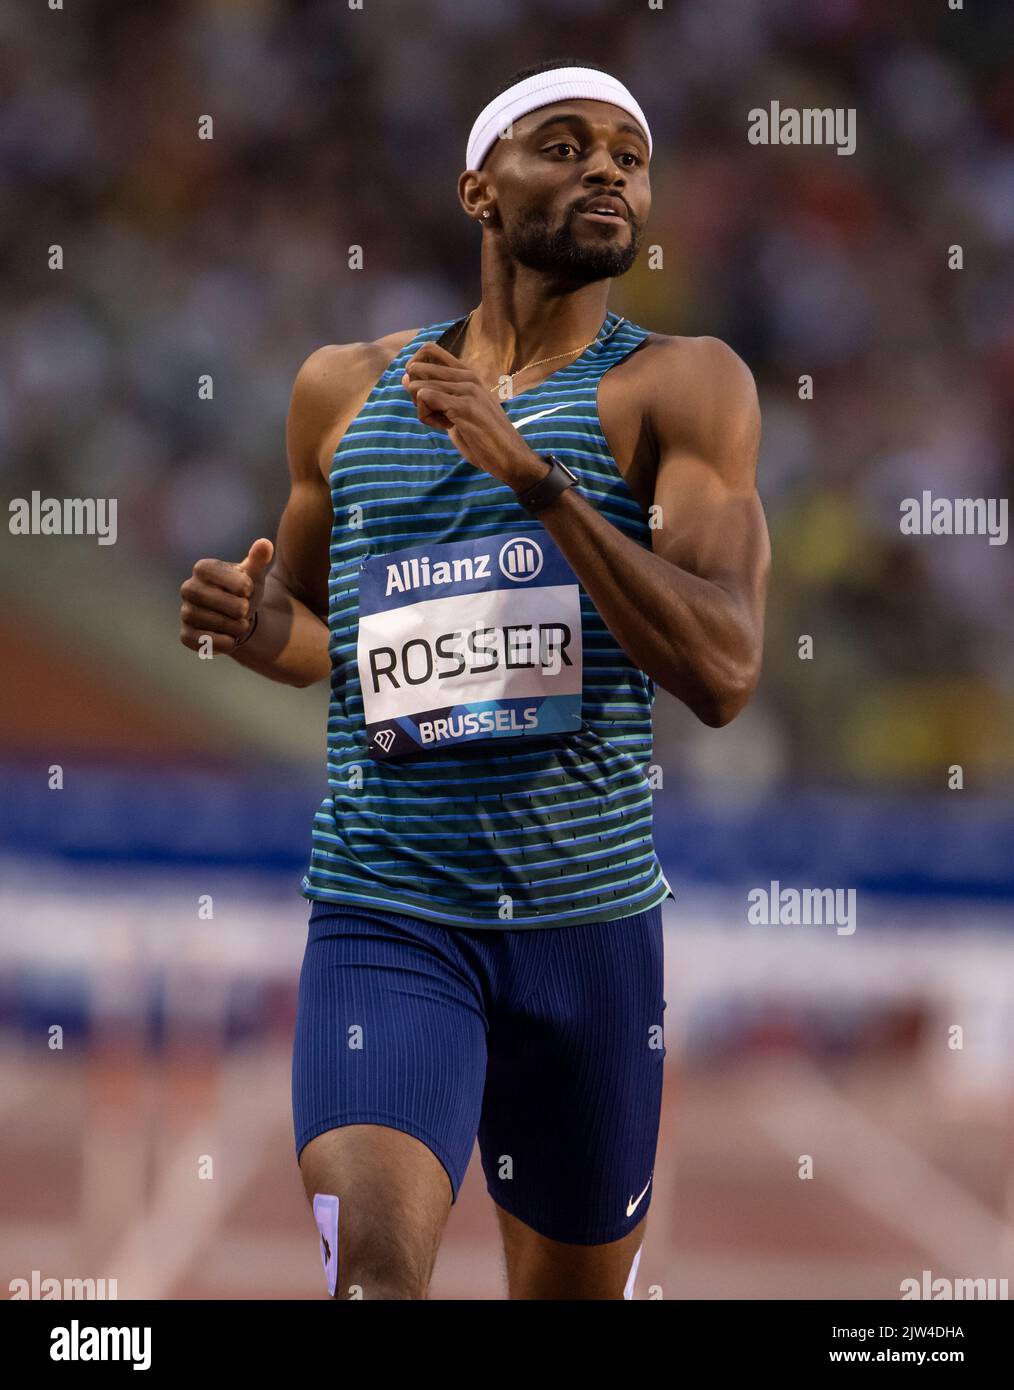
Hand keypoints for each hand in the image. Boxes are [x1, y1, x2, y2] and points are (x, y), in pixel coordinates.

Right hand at [179, 537, 273, 653]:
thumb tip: (265, 543)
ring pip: (218, 624)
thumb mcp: (253, 574)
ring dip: (237, 627)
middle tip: (245, 610)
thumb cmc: (244, 591)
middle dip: (242, 609)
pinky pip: (207, 641)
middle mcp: (189, 589)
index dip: (244, 587)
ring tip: (240, 623)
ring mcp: (185, 612)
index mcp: (203, 568)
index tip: (247, 590)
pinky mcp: (186, 635)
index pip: (227, 579)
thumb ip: (258, 559)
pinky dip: (225, 642)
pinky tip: (231, 638)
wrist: (236, 618)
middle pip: (223, 603)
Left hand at [402, 343, 544, 488]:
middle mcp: (468, 375)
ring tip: (444, 422)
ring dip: (422, 409)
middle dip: (414, 393)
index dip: (414, 368)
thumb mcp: (457, 411)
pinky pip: (424, 398)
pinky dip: (427, 417)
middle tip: (433, 411)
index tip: (422, 393)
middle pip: (417, 367)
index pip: (428, 350)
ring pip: (417, 385)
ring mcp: (467, 389)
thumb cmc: (483, 438)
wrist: (511, 458)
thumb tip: (405, 378)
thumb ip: (435, 394)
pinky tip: (446, 427)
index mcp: (468, 373)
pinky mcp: (463, 406)